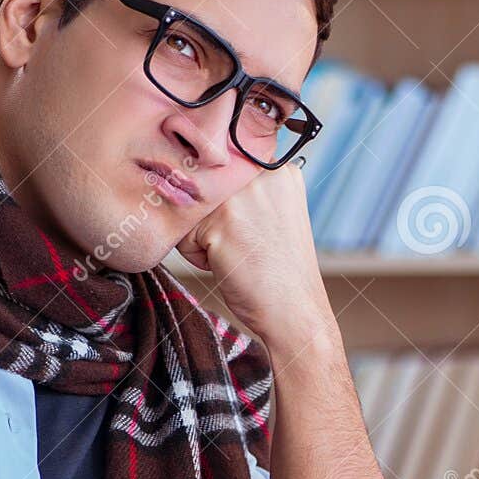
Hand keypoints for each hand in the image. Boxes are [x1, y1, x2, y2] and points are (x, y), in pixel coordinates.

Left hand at [175, 161, 335, 360]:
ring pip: (192, 210)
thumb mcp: (273, 212)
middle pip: (205, 189)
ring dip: (203, 236)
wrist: (295, 309)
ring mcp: (239, 197)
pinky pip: (184, 235)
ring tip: (237, 253)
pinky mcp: (219, 223)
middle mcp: (259, 174)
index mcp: (278, 168)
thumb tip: (194, 179)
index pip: (224, 171)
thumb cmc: (280, 269)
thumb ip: (247, 188)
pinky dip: (198, 256)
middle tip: (244, 243)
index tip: (245, 227)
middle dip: (213, 218)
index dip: (225, 203)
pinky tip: (229, 264)